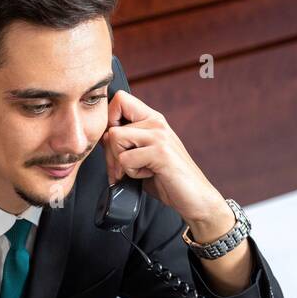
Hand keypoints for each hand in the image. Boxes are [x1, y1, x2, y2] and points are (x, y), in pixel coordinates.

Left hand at [99, 90, 227, 227]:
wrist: (195, 197)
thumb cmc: (167, 179)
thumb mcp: (143, 156)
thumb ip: (126, 143)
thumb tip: (102, 138)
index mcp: (152, 120)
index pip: (120, 100)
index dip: (109, 120)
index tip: (114, 144)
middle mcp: (156, 123)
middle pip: (111, 127)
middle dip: (110, 156)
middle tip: (123, 171)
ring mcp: (159, 136)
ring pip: (115, 140)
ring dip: (120, 164)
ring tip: (139, 171)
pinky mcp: (160, 152)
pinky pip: (125, 159)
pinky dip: (132, 173)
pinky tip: (149, 174)